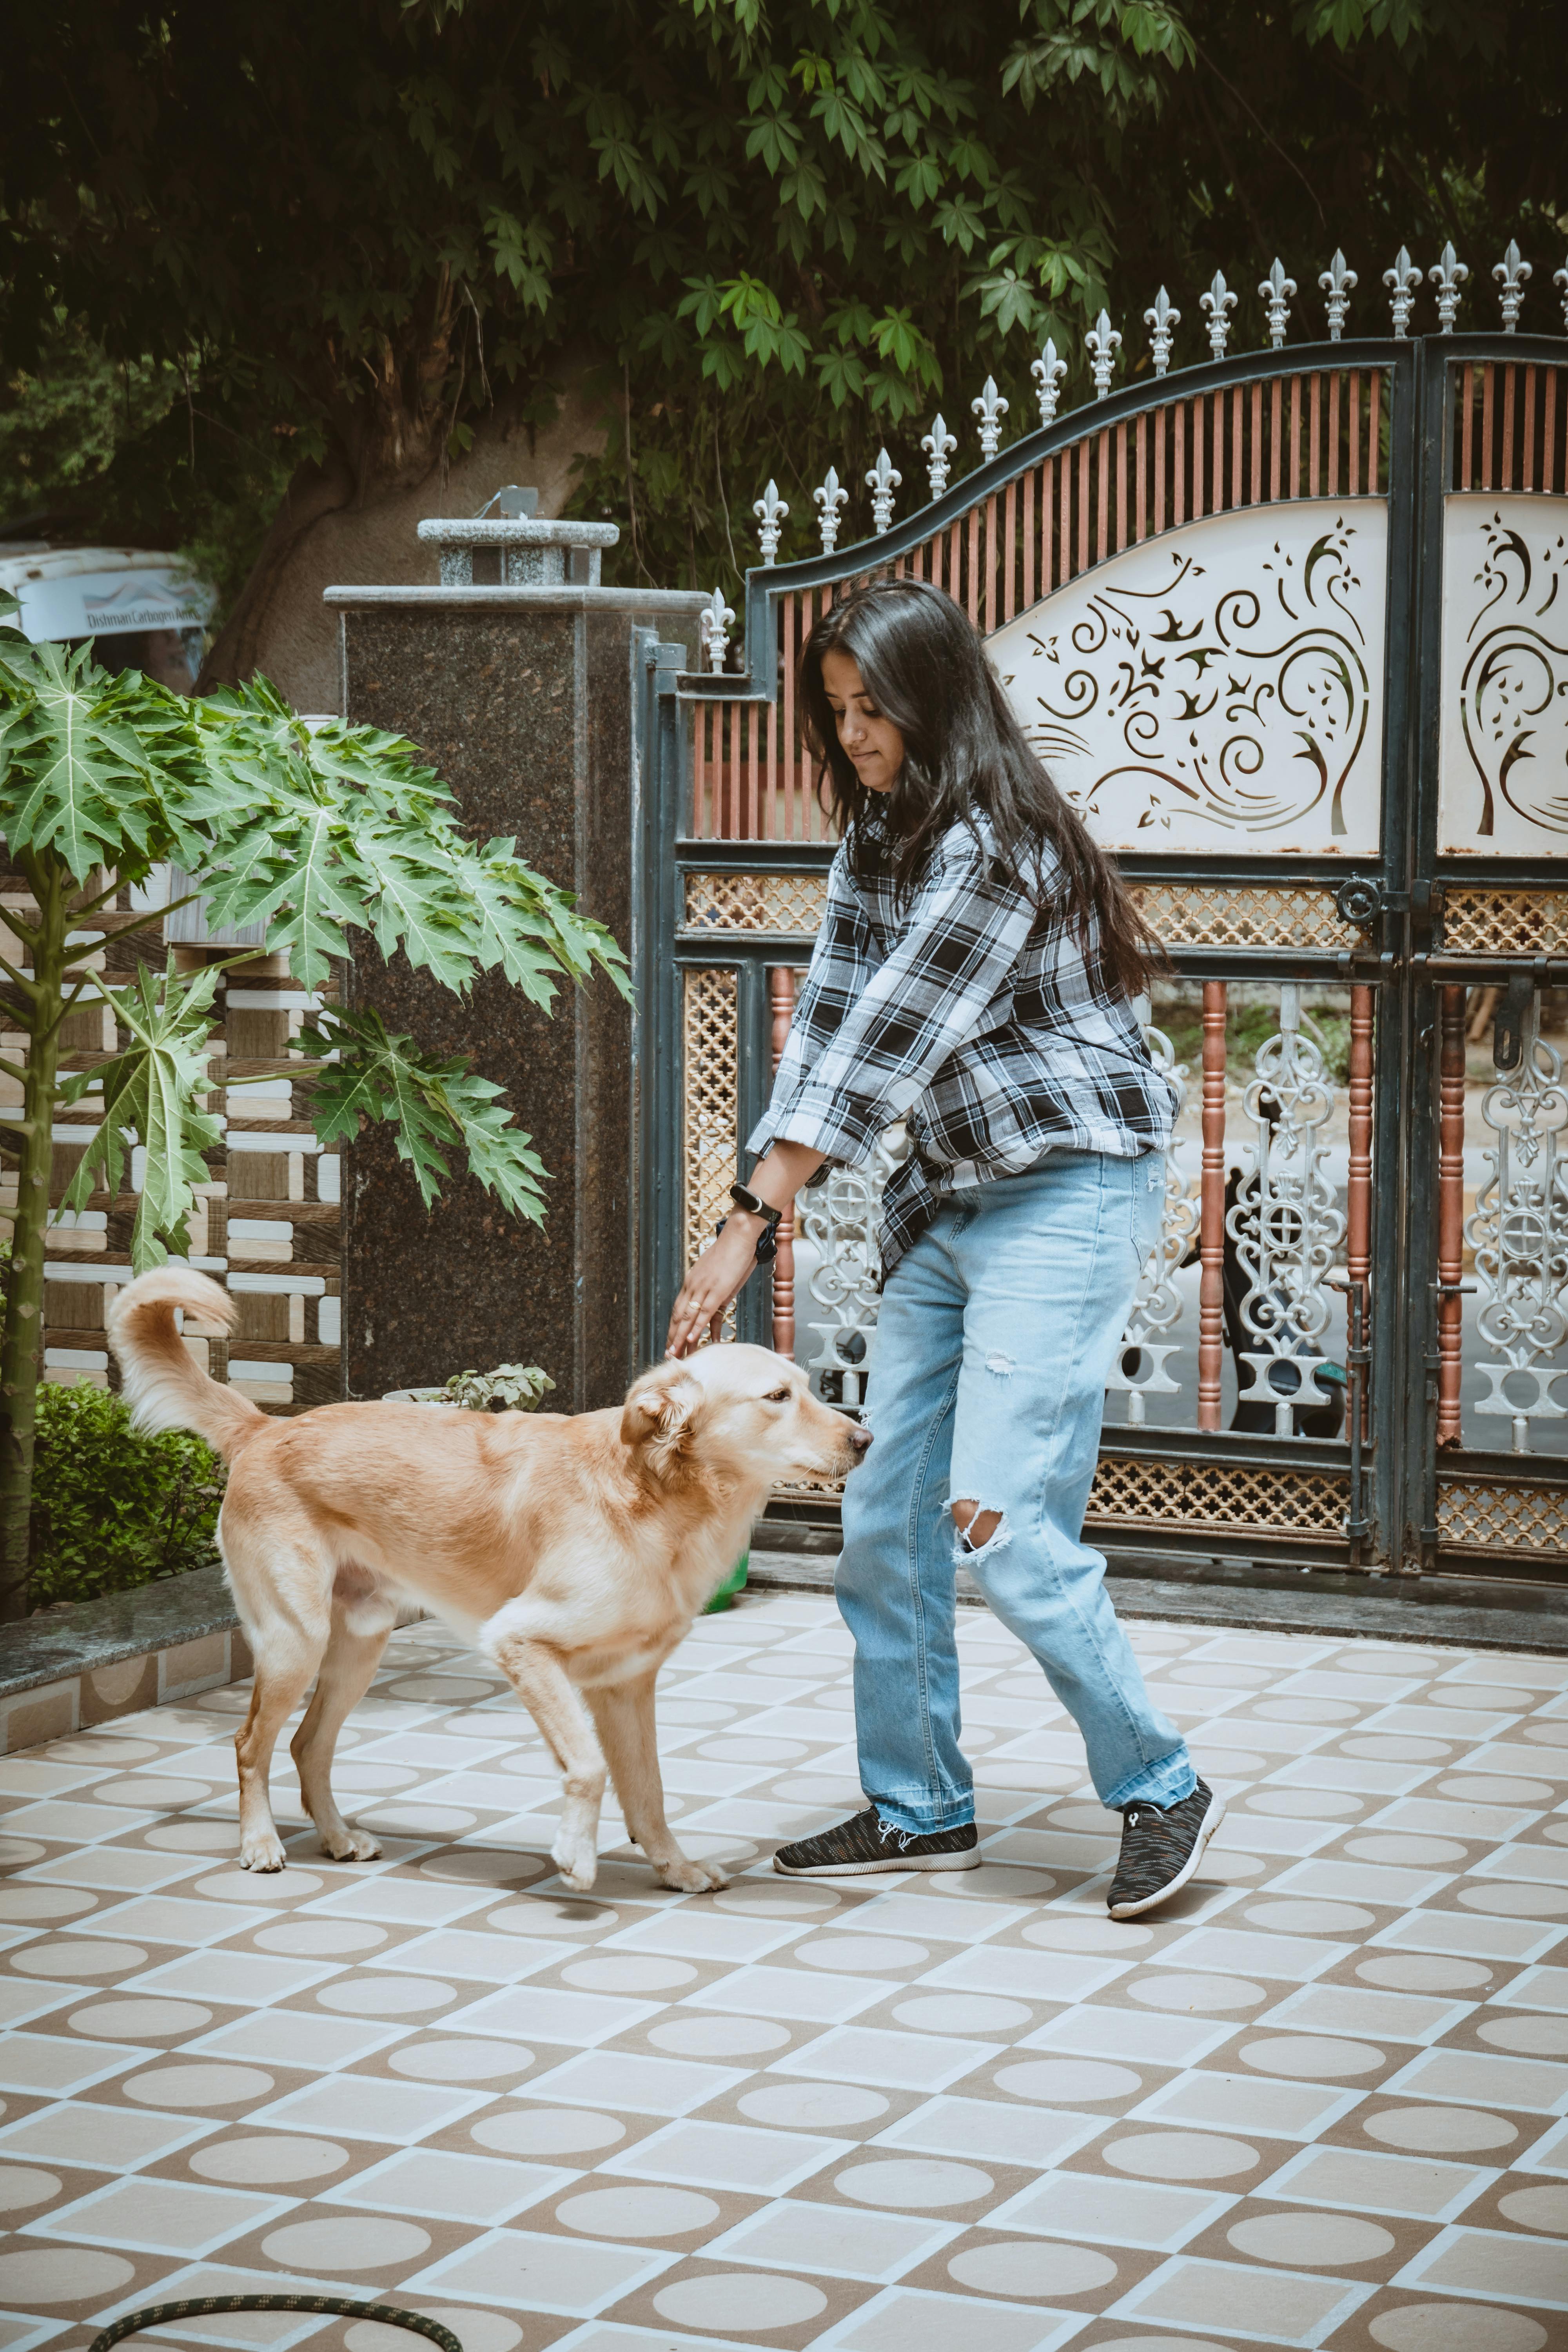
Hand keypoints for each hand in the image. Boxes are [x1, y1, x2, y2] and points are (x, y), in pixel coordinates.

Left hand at [666, 1220, 763, 1357]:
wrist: (738, 1236)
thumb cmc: (730, 1253)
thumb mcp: (717, 1274)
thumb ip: (713, 1289)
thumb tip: (715, 1303)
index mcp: (691, 1281)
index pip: (678, 1309)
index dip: (674, 1327)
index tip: (670, 1341)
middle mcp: (693, 1286)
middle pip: (679, 1316)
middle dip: (673, 1337)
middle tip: (669, 1354)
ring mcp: (704, 1288)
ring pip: (689, 1318)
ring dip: (682, 1338)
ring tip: (677, 1354)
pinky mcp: (718, 1290)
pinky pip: (705, 1312)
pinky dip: (697, 1327)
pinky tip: (692, 1339)